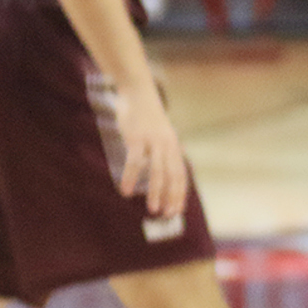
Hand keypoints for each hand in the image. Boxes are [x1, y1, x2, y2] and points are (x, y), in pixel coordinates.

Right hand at [114, 80, 188, 219]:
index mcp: (174, 146)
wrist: (138, 92)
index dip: (180, 193)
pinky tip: (126, 190)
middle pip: (173, 176)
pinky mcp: (136, 138)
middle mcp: (167, 145)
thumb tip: (164, 167)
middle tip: (168, 215)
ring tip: (152, 209)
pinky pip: (135, 162)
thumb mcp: (160, 133)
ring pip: (158, 172)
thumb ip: (163, 149)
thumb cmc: (146, 114)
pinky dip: (131, 178)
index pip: (181, 174)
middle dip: (172, 197)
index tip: (177, 210)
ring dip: (156, 192)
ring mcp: (153, 142)